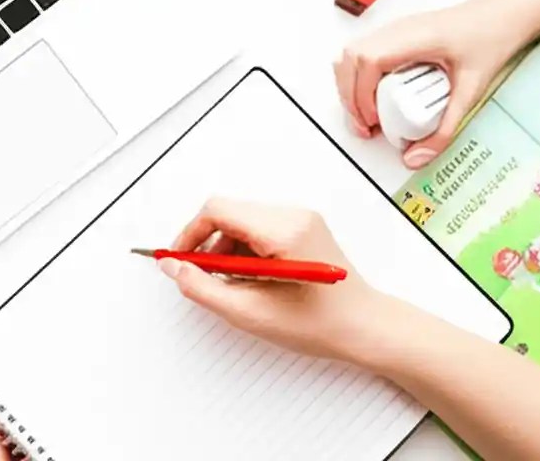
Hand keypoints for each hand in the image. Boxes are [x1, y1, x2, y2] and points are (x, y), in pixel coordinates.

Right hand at [158, 198, 384, 363]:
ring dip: (227, 249)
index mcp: (284, 230)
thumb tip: (173, 267)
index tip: (178, 259)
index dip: (190, 234)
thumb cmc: (319, 324)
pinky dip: (245, 250)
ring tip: (235, 285)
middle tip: (203, 277)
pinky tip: (252, 279)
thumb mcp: (250, 313)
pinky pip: (259, 228)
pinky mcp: (304, 227)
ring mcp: (301, 219)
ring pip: (242, 220)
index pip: (218, 210)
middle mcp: (294, 215)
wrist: (365, 328)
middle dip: (208, 244)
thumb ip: (203, 288)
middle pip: (229, 213)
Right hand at [334, 1, 526, 168]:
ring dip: (350, 86)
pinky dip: (358, 78)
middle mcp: (397, 30)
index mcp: (415, 38)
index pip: (368, 60)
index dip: (361, 93)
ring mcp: (393, 30)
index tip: (372, 120)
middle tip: (364, 126)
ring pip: (350, 55)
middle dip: (350, 97)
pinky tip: (373, 96)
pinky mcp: (394, 35)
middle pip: (351, 58)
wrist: (502, 15)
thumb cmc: (490, 39)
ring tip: (365, 115)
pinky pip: (362, 53)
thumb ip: (446, 128)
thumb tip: (418, 156)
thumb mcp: (471, 91)